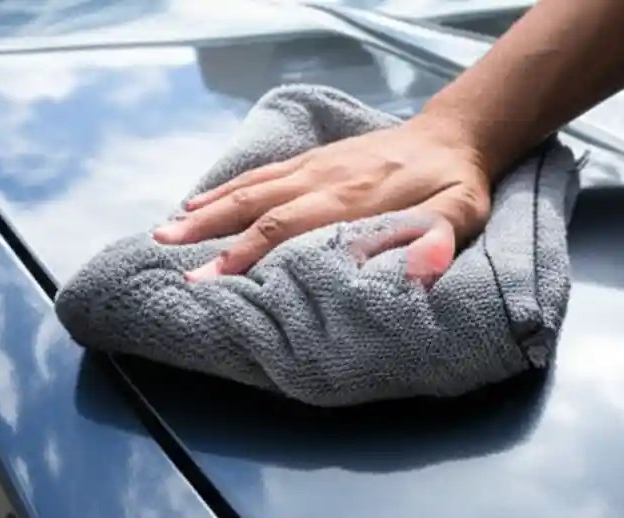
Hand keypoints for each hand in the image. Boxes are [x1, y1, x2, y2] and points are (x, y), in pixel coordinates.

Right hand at [153, 114, 492, 285]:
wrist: (453, 135)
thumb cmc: (456, 185)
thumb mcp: (460, 214)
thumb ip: (438, 238)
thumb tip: (423, 268)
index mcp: (352, 201)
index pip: (285, 228)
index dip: (244, 253)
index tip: (208, 277)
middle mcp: (322, 180)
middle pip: (255, 207)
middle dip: (207, 232)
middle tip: (164, 251)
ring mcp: (314, 167)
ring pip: (250, 188)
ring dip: (206, 209)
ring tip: (164, 230)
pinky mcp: (312, 161)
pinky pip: (261, 174)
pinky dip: (226, 188)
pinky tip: (198, 201)